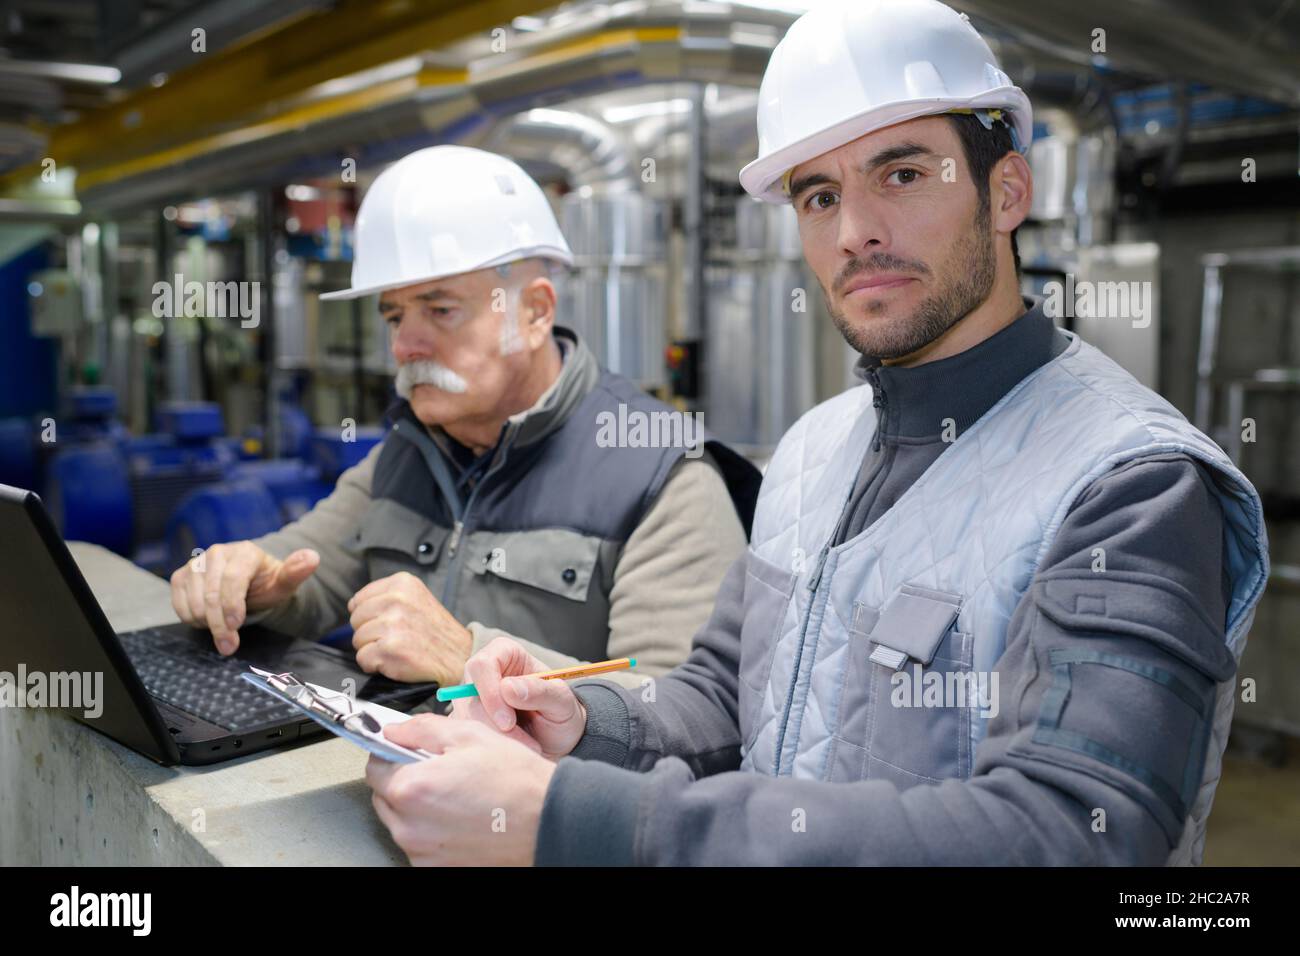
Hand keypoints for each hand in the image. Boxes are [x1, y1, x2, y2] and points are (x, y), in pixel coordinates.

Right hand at [169, 541, 319, 654]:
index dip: (232, 606)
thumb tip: (312, 557)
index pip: (232, 580)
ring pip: (194, 602)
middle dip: (220, 625)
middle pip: (211, 595)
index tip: (235, 626)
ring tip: (224, 627)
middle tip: (229, 645)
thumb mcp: (284, 582)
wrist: (248, 582)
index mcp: (244, 552)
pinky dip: (192, 618)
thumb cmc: (266, 584)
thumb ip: (296, 572)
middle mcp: (217, 553)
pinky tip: (209, 619)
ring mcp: (197, 563)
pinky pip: (179, 604)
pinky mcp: (181, 576)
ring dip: (207, 623)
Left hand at [347, 572, 471, 684]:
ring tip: (397, 649)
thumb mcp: (417, 599)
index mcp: (402, 584)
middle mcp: (396, 600)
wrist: (460, 657)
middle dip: (369, 632)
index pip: (359, 599)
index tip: (384, 623)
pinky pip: (363, 659)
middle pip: (356, 619)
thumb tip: (354, 606)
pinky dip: (375, 665)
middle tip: (393, 638)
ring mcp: (392, 624)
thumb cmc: (437, 632)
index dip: (368, 616)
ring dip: (373, 649)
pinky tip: (395, 661)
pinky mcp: (389, 649)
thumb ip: (387, 598)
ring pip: (358, 640)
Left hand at [366, 714, 555, 865]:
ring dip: (417, 806)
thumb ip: (421, 729)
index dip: (392, 753)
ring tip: (455, 795)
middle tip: (438, 770)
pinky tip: (460, 816)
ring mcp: (422, 851)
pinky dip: (431, 830)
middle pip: (385, 796)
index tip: (408, 751)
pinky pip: (419, 843)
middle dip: (404, 780)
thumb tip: (394, 730)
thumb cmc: (516, 780)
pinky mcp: (435, 868)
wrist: (548, 820)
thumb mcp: (469, 735)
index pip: (374, 767)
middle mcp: (410, 826)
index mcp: (413, 787)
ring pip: (401, 821)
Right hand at [450, 637, 586, 760]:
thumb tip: (508, 687)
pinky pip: (467, 735)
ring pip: (466, 719)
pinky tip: (511, 752)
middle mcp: (483, 673)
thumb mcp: (561, 701)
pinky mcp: (468, 721)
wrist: (558, 738)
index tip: (507, 722)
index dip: (490, 693)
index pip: (482, 665)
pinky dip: (489, 747)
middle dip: (492, 724)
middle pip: (469, 696)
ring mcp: (472, 698)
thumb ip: (540, 691)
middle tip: (521, 743)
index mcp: (505, 653)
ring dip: (493, 739)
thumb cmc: (561, 711)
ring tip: (525, 747)